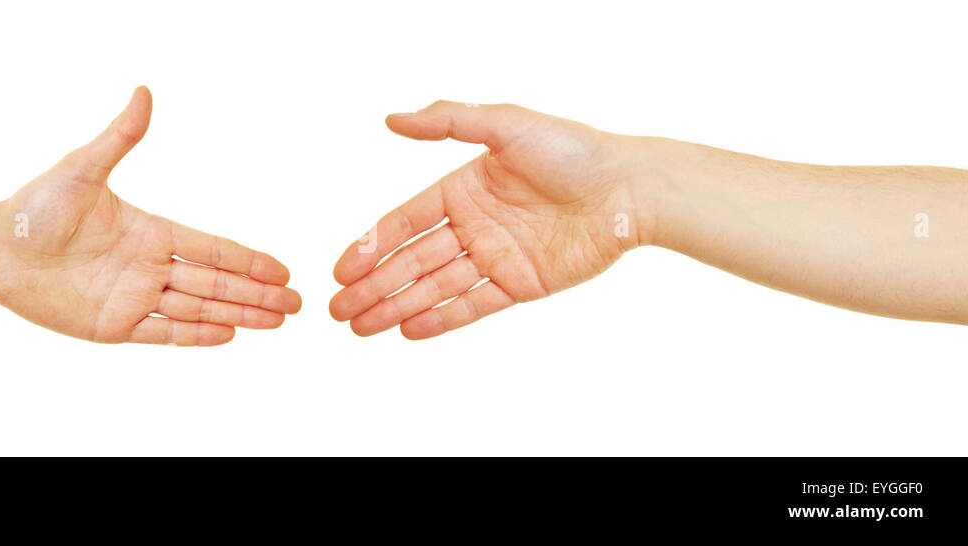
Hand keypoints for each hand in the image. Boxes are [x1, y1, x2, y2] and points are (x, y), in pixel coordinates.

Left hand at [0, 87, 300, 345]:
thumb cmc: (34, 208)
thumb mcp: (82, 169)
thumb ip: (120, 138)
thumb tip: (144, 92)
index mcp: (150, 231)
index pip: (211, 249)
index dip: (248, 260)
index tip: (282, 269)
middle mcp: (149, 266)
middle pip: (215, 283)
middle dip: (257, 294)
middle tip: (296, 305)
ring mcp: (134, 297)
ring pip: (199, 310)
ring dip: (239, 315)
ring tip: (276, 322)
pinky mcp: (113, 326)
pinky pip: (164, 333)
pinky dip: (196, 337)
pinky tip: (229, 336)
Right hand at [330, 101, 644, 338]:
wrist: (630, 190)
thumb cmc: (573, 151)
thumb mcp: (507, 125)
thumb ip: (448, 121)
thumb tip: (391, 119)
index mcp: (463, 188)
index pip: (405, 222)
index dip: (370, 245)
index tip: (340, 270)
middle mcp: (474, 224)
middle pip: (412, 261)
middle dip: (373, 286)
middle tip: (337, 310)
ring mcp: (495, 257)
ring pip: (435, 287)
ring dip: (396, 307)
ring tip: (359, 328)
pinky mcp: (521, 284)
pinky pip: (473, 305)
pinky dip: (441, 319)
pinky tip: (407, 330)